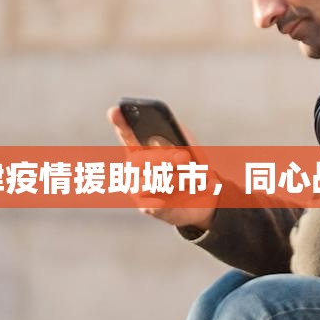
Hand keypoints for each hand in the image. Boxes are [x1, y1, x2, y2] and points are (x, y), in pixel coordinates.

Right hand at [106, 109, 214, 231]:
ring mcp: (137, 188)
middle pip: (138, 160)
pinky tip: (181, 196)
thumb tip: (178, 148)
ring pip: (148, 183)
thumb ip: (182, 140)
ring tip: (193, 179)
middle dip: (163, 158)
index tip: (114, 111)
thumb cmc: (193, 166)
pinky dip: (171, 199)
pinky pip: (154, 205)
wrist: (205, 196)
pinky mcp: (147, 208)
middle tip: (185, 157)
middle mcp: (134, 168)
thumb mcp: (191, 148)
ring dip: (175, 180)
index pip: (127, 134)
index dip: (120, 123)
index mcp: (141, 148)